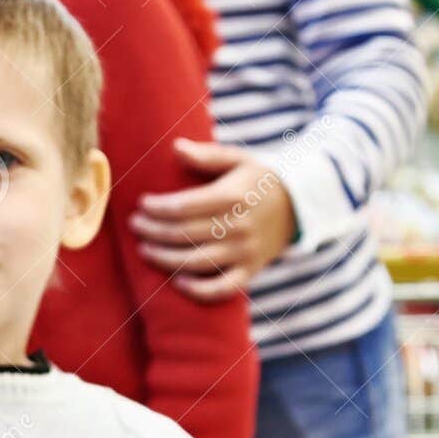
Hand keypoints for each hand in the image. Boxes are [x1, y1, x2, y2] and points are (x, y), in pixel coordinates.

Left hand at [129, 139, 296, 301]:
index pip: (184, 206)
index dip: (157, 208)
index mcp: (232, 197)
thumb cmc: (261, 178)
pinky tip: (177, 282)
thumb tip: (175, 147)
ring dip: (164, 258)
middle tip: (135, 226)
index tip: (142, 204)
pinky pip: (222, 288)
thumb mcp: (237, 159)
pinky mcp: (250, 270)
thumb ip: (206, 155)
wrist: (302, 202)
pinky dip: (199, 291)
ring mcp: (244, 251)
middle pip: (184, 234)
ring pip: (196, 261)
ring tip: (144, 249)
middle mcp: (237, 226)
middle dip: (153, 231)